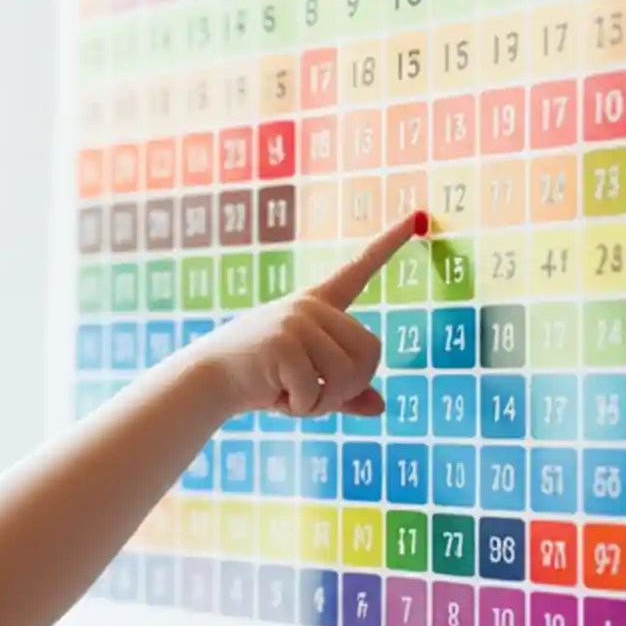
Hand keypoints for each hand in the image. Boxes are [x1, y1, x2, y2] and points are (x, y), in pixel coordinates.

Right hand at [193, 213, 421, 417]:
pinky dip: (300, 408)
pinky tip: (274, 396)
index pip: (359, 269)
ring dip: (322, 402)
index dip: (389, 243)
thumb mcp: (308, 383)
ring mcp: (297, 321)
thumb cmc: (259, 380)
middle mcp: (310, 306)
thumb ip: (344, 392)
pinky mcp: (284, 342)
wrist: (207, 380)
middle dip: (347, 388)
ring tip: (289, 395)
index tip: (417, 217)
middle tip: (313, 396)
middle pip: (370, 352)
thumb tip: (379, 406)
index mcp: (318, 305)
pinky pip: (316, 392)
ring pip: (348, 376)